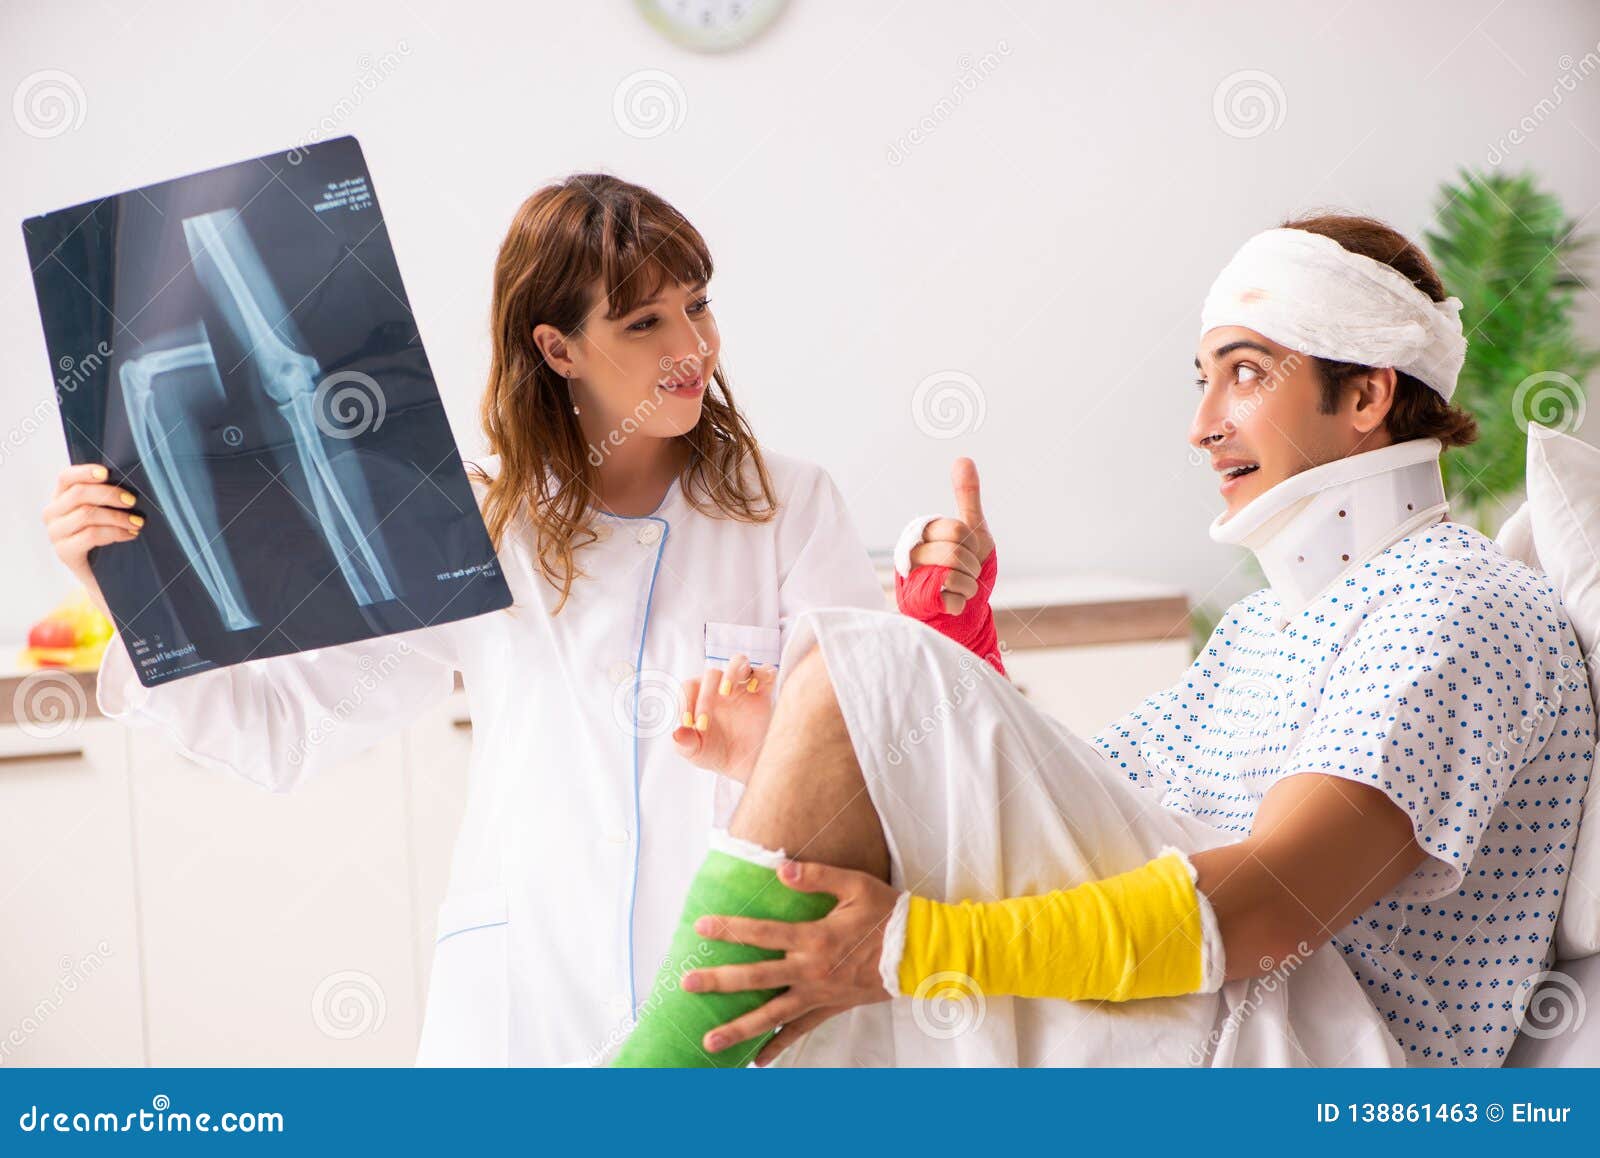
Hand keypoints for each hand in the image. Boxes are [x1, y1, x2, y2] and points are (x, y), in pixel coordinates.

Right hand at [43, 462, 140, 620]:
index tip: (107, 473)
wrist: (107, 577)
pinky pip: (91, 535)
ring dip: (117, 516)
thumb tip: (129, 479)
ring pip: (87, 514)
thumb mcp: (105, 512)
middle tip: (133, 501)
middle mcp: (53, 513)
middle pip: (79, 494)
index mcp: (61, 498)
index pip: (66, 477)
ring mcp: (55, 533)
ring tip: (138, 522)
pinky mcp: (64, 551)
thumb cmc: (111, 537)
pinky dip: (115, 532)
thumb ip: (106, 496)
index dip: (86, 472)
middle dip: (110, 494)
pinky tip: (130, 534)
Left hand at [672, 652, 777, 781]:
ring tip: (726, 692)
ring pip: (739, 661)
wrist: (745, 766)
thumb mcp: (697, 753)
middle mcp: (721, 688)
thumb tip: (676, 733)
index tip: (688, 724)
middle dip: (705, 695)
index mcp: (700, 696)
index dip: (685, 701)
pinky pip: (766, 672)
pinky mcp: (764, 692)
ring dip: (732, 672)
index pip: (689, 685)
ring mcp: (743, 688)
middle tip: (703, 723)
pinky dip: (762, 674)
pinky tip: (755, 690)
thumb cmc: (717, 754)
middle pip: (712, 674)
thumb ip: (684, 744)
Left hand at [680, 859, 900, 1065]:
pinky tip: (756, 1060)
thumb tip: (782, 868)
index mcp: (814, 938)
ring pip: (772, 1015)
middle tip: (686, 985)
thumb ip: (817, 876)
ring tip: (709, 1042)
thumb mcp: (856, 885)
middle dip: (719, 982)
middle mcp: (811, 970)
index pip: (763, 934)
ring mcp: (819, 995)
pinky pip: (799, 1031)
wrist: (920, 953)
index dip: (731, 929)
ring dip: (739, 1028)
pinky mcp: (830, 1009)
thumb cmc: (888, 914)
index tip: (700, 928)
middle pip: (756, 979)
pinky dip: (778, 1046)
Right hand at [907, 457, 993, 614]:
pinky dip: (961, 603)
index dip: (972, 542)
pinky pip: (953, 600)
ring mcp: (914, 578)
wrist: (963, 606)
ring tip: (959, 586)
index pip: (958, 530)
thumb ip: (967, 495)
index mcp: (924, 531)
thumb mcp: (971, 529)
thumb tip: (963, 458)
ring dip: (968, 585)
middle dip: (972, 565)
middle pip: (955, 553)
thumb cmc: (964, 565)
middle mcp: (913, 553)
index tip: (969, 548)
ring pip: (953, 576)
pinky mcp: (918, 602)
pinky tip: (951, 601)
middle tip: (966, 570)